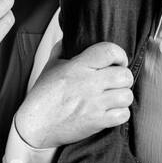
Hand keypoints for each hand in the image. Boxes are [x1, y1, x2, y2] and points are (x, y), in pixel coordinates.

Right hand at [13, 42, 133, 149]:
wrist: (35, 124)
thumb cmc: (43, 96)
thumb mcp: (50, 67)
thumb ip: (61, 49)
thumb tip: (68, 38)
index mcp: (77, 67)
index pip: (109, 51)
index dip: (120, 54)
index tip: (118, 61)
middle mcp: (88, 84)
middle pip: (124, 75)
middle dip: (124, 78)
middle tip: (116, 82)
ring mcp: (93, 104)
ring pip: (126, 96)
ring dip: (122, 97)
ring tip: (114, 98)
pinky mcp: (96, 122)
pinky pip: (123, 115)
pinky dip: (120, 114)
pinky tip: (111, 112)